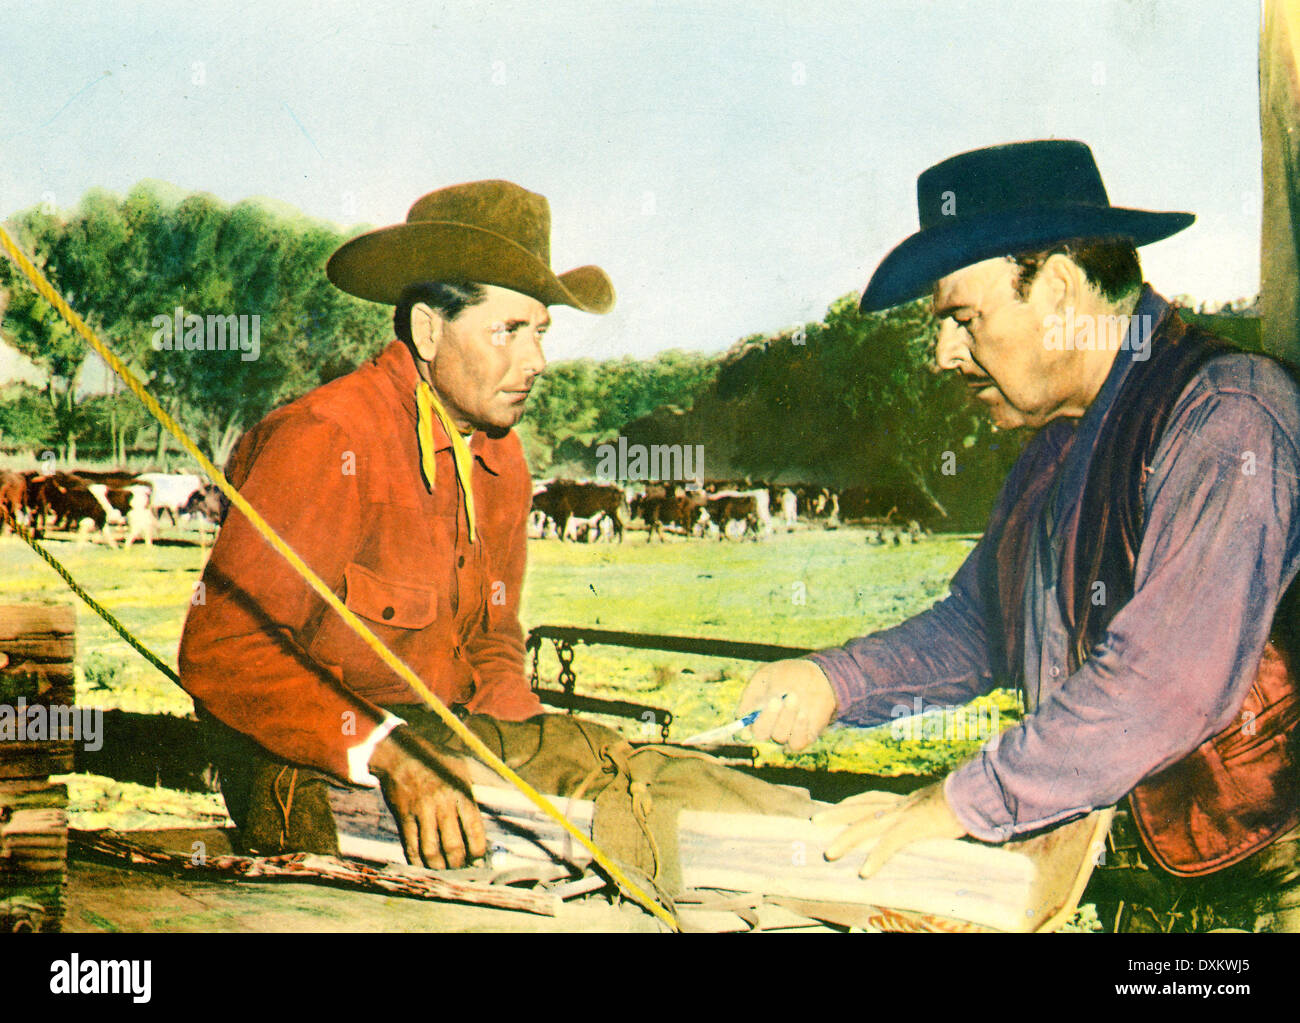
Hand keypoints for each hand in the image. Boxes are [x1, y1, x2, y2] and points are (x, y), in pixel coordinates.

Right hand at [368, 726, 486, 869]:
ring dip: (438, 866)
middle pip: (453, 846)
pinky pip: (411, 845)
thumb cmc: (435, 759)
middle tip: (460, 870)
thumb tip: (502, 795)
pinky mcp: (404, 816)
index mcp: (461, 793)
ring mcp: (422, 811)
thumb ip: (478, 783)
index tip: (478, 861)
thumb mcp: (462, 765)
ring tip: (443, 871)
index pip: (474, 830)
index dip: (478, 851)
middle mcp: (443, 804)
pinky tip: (422, 866)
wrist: (401, 753)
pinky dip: (417, 860)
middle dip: (458, 864)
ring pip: (431, 850)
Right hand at [736, 659, 837, 749]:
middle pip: (760, 733)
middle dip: (767, 717)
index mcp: (754, 711)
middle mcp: (768, 726)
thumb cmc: (788, 674)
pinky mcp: (803, 737)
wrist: (816, 676)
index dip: (743, 723)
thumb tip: (747, 712)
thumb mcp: (768, 674)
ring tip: (794, 697)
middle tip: (776, 700)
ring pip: (779, 736)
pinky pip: (796, 743)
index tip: (750, 715)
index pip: (743, 724)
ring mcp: (785, 733)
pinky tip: (803, 713)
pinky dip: (798, 729)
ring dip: (786, 717)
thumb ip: (758, 691)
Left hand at [813, 780, 966, 878]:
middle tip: (814, 821)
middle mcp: (898, 805)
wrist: (972, 794)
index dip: (850, 804)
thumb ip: (923, 814)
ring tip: (829, 853)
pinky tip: (865, 872)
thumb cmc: (960, 801)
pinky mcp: (913, 827)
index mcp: (903, 800)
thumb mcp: (935, 806)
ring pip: (867, 826)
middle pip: (860, 809)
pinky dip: (876, 857)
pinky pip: (889, 844)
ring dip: (846, 839)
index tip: (835, 809)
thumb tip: (924, 822)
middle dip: (836, 815)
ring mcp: (903, 815)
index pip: (870, 799)